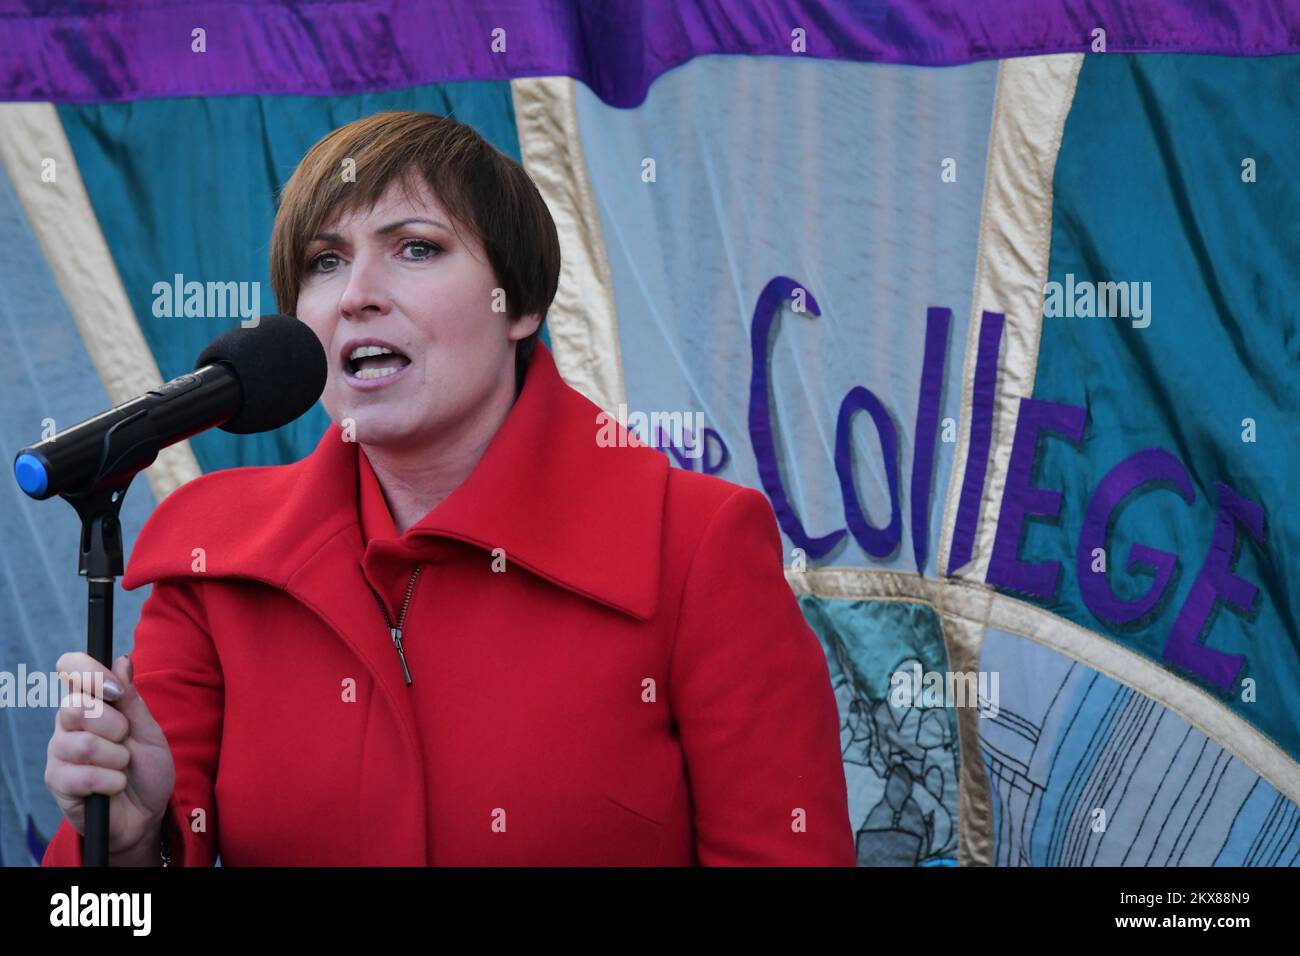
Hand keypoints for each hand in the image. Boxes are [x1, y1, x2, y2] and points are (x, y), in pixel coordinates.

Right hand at [45, 652, 175, 859]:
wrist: (145, 814)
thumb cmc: (146, 769)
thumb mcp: (148, 731)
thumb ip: (132, 699)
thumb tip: (122, 660)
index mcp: (91, 702)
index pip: (71, 667)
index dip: (90, 672)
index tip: (116, 691)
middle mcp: (68, 723)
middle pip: (75, 706)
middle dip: (114, 725)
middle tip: (126, 740)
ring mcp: (59, 753)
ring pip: (83, 744)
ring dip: (117, 758)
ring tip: (123, 767)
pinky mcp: (57, 783)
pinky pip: (82, 776)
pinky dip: (110, 781)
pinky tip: (114, 786)